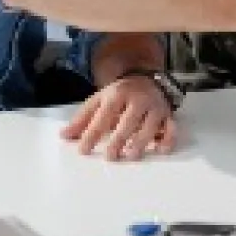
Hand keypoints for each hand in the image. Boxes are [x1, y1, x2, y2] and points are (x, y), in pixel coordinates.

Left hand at [61, 76, 176, 161]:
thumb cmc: (119, 95)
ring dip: (142, 140)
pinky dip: (168, 139)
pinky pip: (171, 127)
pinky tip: (161, 150)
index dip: (93, 132)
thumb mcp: (99, 100)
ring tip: (131, 155)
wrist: (145, 78)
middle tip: (110, 156)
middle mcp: (138, 99)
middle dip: (119, 138)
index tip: (83, 149)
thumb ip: (82, 119)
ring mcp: (155, 107)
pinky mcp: (168, 115)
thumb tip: (64, 136)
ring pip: (151, 125)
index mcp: (118, 94)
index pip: (104, 115)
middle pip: (129, 120)